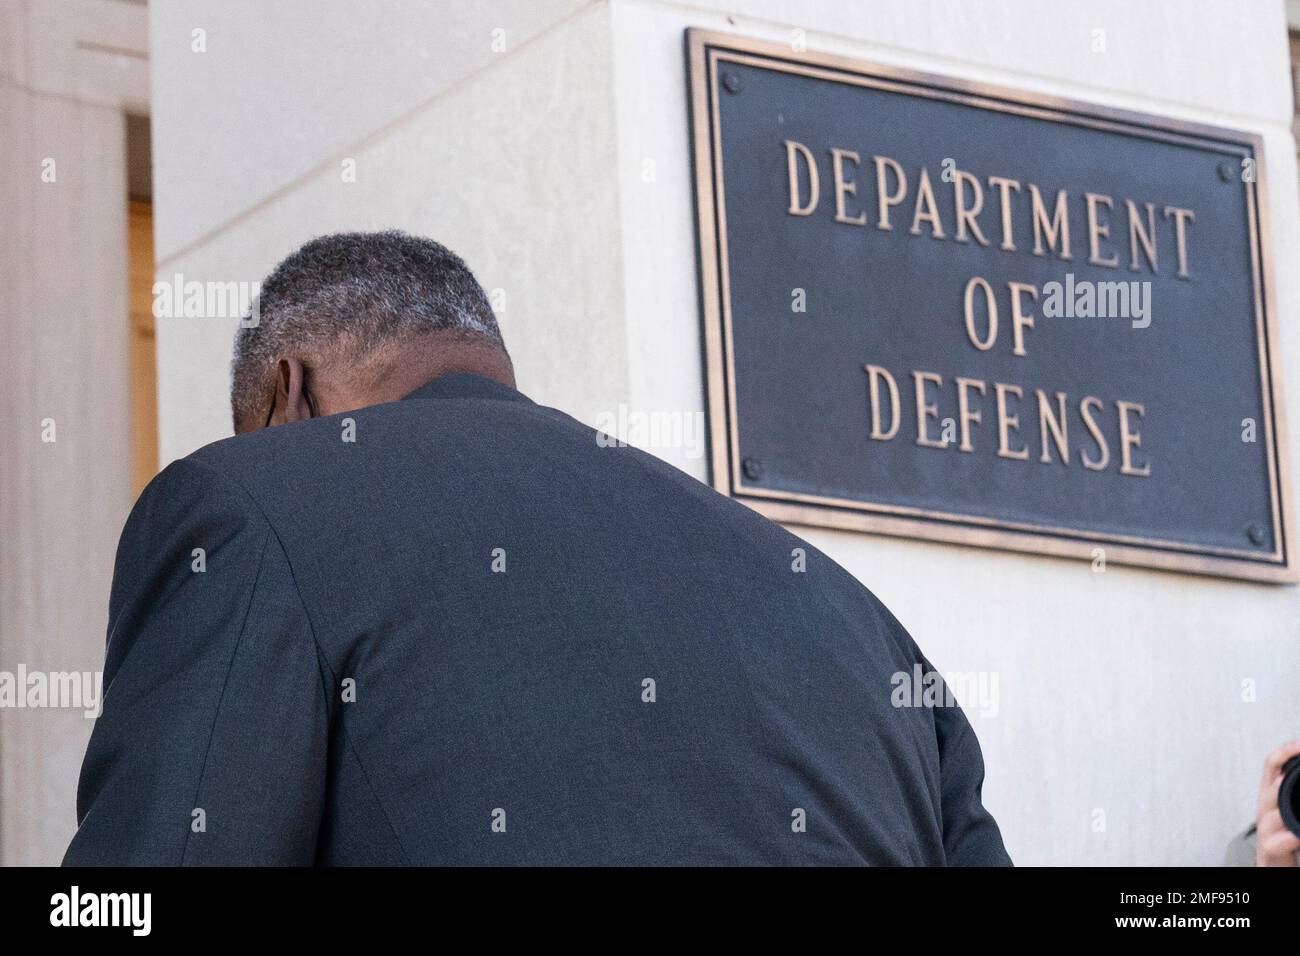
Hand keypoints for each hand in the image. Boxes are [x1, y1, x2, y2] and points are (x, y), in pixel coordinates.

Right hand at [1255, 739, 1299, 866]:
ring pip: (1269, 811)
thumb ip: (1290, 790)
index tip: (1299, 743)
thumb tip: (1294, 771)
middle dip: (1282, 770)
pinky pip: (1277, 841)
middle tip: (1298, 756)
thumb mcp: (1286, 810)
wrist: (1274, 866)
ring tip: (1283, 784)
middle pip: (1269, 783)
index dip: (1284, 751)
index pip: (1271, 764)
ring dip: (1277, 797)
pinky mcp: (1271, 849)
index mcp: (1269, 795)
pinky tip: (1296, 835)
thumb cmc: (1283, 839)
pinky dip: (1288, 837)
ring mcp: (1266, 829)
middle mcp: (1264, 809)